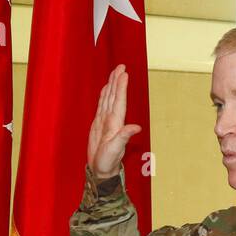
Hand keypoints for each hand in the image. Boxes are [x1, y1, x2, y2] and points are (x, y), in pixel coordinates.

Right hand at [86, 64, 142, 181]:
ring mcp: (106, 121)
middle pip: (115, 96)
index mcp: (116, 124)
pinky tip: (107, 88)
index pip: (119, 101)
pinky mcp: (99, 124)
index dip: (121, 88)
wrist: (101, 169)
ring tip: (116, 72)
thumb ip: (124, 137)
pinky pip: (102, 106)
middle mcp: (112, 120)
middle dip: (118, 81)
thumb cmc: (108, 161)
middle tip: (121, 66)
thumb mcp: (116, 149)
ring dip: (112, 85)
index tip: (124, 74)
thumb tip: (136, 127)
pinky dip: (104, 95)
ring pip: (109, 99)